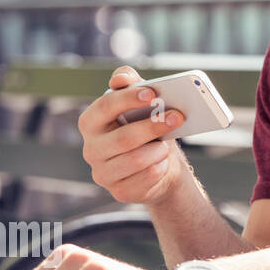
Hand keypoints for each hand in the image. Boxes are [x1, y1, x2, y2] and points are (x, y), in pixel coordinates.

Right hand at [77, 65, 187, 204]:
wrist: (158, 162)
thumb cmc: (145, 127)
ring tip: (167, 144)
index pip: (105, 107)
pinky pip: (145, 178)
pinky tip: (163, 162)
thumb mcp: (140, 103)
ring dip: (158, 150)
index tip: (153, 93)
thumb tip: (121, 78)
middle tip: (178, 116)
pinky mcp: (119, 191)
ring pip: (136, 160)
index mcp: (91, 122)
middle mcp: (91, 149)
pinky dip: (160, 168)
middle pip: (124, 137)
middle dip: (153, 126)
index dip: (129, 99)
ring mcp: (103, 173)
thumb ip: (130, 83)